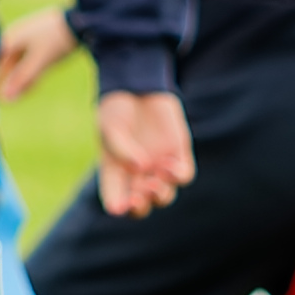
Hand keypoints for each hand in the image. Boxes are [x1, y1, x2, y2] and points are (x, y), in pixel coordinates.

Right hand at [0, 5, 78, 102]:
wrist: (80, 21)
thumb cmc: (56, 39)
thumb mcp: (38, 62)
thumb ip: (22, 79)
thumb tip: (6, 98)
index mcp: (10, 39)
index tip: (3, 100)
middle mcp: (15, 37)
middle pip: (8, 65)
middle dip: (12, 82)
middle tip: (15, 100)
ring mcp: (27, 37)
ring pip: (19, 62)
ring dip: (22, 78)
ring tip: (26, 92)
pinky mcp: (39, 39)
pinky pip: (29, 58)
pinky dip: (30, 70)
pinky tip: (34, 83)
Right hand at [94, 87, 196, 220]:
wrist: (138, 86)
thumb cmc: (117, 108)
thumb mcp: (110, 125)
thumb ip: (121, 147)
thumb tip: (140, 167)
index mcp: (115, 173)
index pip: (116, 200)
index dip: (118, 206)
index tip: (118, 207)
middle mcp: (138, 176)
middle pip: (142, 207)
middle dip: (140, 207)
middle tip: (137, 197)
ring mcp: (160, 168)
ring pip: (164, 196)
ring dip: (159, 194)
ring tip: (153, 182)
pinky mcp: (179, 156)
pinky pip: (183, 176)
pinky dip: (177, 176)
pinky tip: (168, 165)